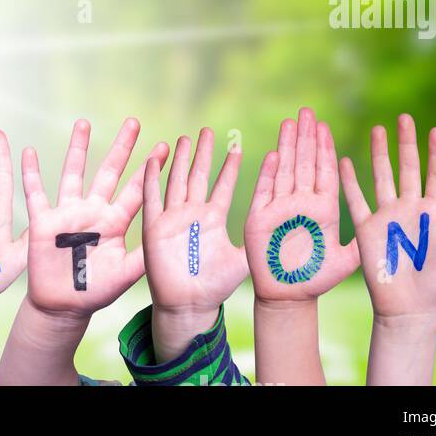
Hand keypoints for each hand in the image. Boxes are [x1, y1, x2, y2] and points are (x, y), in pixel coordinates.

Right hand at [21, 118, 163, 315]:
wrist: (64, 306)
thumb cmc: (97, 291)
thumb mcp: (125, 274)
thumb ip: (143, 256)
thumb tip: (168, 240)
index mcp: (116, 222)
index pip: (137, 190)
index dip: (150, 170)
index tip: (165, 146)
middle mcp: (94, 212)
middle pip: (109, 172)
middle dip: (121, 148)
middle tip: (134, 122)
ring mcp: (68, 214)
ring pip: (73, 174)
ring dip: (78, 149)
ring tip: (83, 123)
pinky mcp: (43, 222)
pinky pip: (35, 193)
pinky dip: (31, 173)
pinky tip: (29, 152)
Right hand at [142, 128, 246, 360]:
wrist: (188, 305)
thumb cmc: (216, 287)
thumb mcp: (243, 260)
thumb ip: (258, 241)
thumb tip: (284, 227)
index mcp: (214, 219)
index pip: (223, 185)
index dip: (229, 166)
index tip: (237, 145)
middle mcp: (194, 214)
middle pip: (198, 176)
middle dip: (204, 154)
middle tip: (208, 131)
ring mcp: (173, 218)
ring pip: (175, 181)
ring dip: (179, 160)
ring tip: (184, 138)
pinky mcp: (155, 227)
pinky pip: (152, 198)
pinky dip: (151, 179)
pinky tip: (153, 160)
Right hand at [244, 107, 359, 301]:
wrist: (288, 298)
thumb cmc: (317, 281)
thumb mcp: (348, 262)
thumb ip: (362, 243)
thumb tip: (386, 226)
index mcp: (323, 209)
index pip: (325, 171)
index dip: (325, 148)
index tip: (325, 125)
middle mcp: (301, 204)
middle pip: (304, 164)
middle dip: (305, 137)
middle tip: (306, 111)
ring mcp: (279, 209)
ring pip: (284, 170)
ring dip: (287, 146)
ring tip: (289, 122)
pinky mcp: (259, 219)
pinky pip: (264, 191)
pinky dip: (268, 173)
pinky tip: (273, 154)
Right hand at [340, 114, 435, 318]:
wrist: (407, 307)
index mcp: (434, 213)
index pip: (435, 176)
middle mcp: (410, 209)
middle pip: (407, 168)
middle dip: (406, 143)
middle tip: (404, 118)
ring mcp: (387, 216)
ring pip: (382, 177)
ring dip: (379, 154)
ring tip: (378, 129)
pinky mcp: (367, 228)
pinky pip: (356, 199)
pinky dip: (350, 181)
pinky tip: (345, 161)